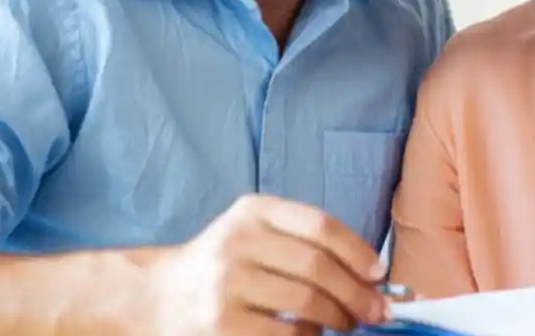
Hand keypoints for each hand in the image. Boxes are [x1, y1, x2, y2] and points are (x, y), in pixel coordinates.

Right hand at [144, 194, 390, 334]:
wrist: (156, 297)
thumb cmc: (223, 266)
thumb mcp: (255, 234)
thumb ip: (305, 243)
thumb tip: (373, 278)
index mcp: (253, 211)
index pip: (320, 225)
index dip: (358, 251)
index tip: (378, 274)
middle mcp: (238, 242)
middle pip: (318, 267)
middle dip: (357, 293)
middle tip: (376, 311)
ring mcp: (226, 285)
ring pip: (307, 304)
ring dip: (337, 319)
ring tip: (344, 324)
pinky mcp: (221, 325)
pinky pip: (286, 335)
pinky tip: (309, 335)